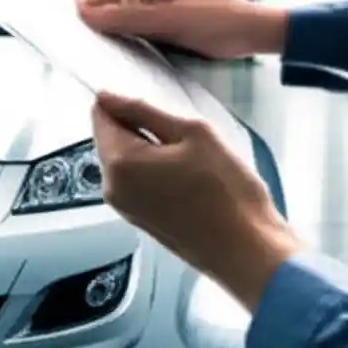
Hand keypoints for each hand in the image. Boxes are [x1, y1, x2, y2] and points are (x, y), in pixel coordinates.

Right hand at [72, 0, 287, 59]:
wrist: (255, 30)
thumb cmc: (219, 23)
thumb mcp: (169, 21)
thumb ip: (127, 17)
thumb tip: (88, 13)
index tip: (66, 3)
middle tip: (66, 4)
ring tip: (82, 7)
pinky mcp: (169, 0)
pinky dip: (119, 5)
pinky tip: (114, 15)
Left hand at [91, 91, 300, 310]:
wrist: (246, 250)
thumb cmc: (227, 193)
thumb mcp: (193, 133)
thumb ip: (143, 111)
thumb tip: (108, 97)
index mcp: (120, 162)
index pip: (100, 115)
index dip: (123, 102)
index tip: (151, 103)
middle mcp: (112, 187)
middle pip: (110, 138)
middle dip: (138, 128)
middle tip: (181, 132)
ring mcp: (123, 206)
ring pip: (124, 160)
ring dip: (148, 149)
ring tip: (190, 157)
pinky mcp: (138, 219)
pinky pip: (135, 181)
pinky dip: (153, 171)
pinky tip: (187, 176)